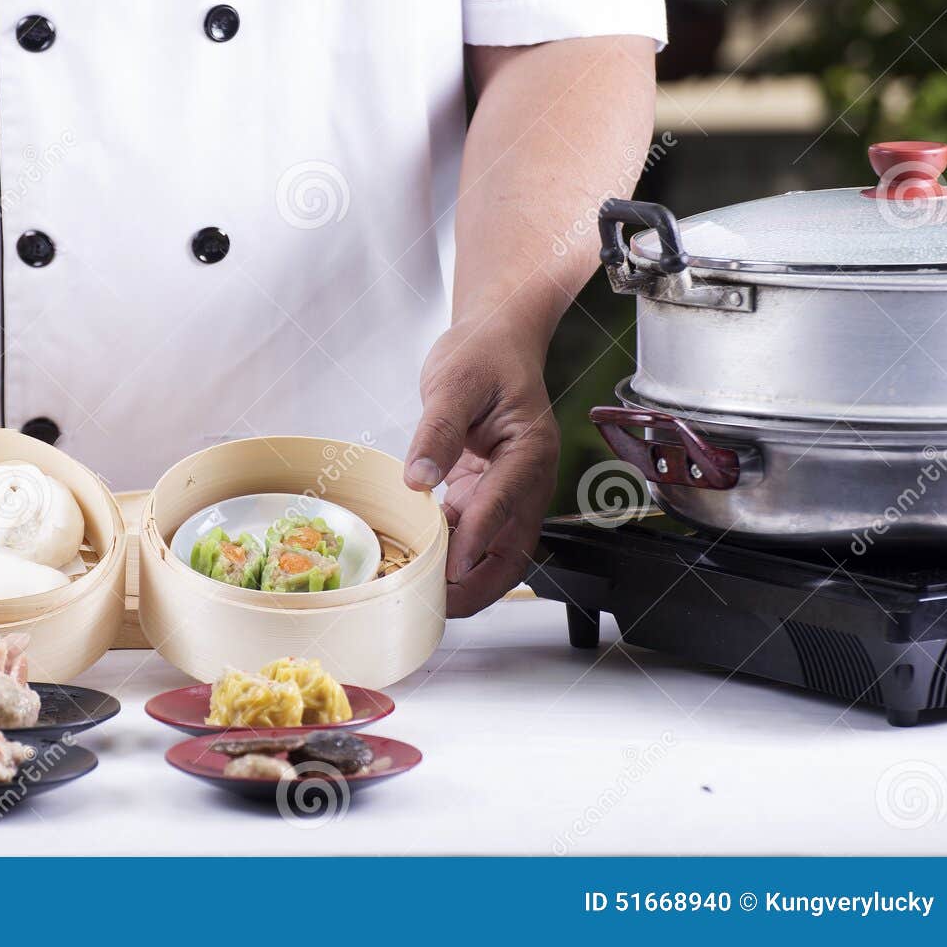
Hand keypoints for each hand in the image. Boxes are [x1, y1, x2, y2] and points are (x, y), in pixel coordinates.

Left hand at [403, 318, 559, 617]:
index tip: (447, 570)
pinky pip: (472, 535)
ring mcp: (508, 490)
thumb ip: (437, 432)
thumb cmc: (484, 354)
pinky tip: (417, 567)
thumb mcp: (454, 383)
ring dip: (462, 580)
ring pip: (493, 551)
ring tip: (421, 600)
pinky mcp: (486, 493)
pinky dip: (449, 556)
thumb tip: (419, 479)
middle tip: (435, 608)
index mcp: (529, 451)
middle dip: (476, 587)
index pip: (503, 506)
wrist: (495, 339)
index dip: (474, 541)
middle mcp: (526, 479)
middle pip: (511, 550)